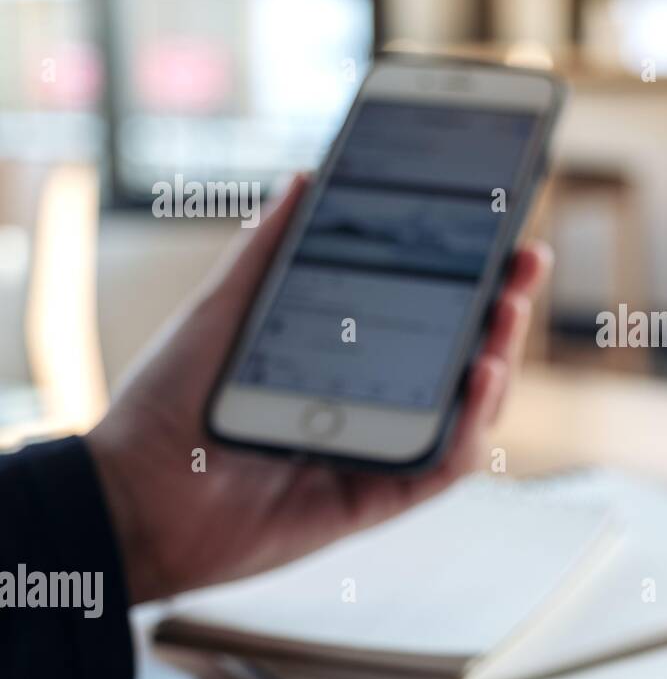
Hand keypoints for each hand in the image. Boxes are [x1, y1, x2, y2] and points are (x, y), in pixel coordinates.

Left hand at [86, 175, 551, 603]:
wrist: (129, 491)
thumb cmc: (170, 403)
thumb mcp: (223, 310)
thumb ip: (269, 250)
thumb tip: (306, 181)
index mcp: (349, 360)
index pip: (428, 314)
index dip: (470, 276)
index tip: (498, 232)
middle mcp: (375, 404)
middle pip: (462, 357)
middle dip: (502, 307)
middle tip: (525, 261)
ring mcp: (380, 450)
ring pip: (468, 410)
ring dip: (499, 360)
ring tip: (505, 312)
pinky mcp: (377, 497)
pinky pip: (443, 466)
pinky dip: (470, 426)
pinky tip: (476, 380)